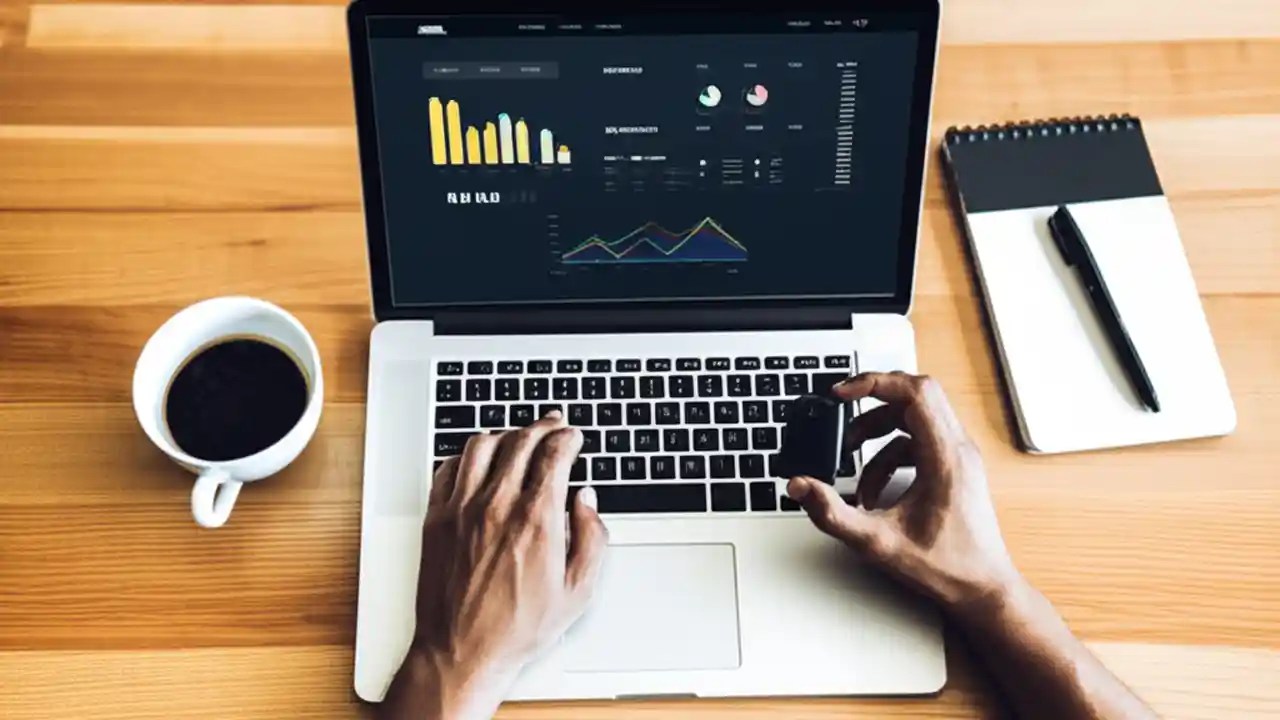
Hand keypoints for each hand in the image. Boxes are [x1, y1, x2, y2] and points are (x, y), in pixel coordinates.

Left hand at [380, 412, 607, 719]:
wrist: (461, 652)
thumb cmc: (516, 629)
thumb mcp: (577, 592)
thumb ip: (592, 539)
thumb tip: (588, 502)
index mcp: (536, 519)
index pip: (554, 454)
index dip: (568, 437)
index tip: (573, 435)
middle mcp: (497, 505)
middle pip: (520, 441)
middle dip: (542, 426)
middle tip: (552, 423)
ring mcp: (461, 509)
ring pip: (482, 446)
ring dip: (505, 433)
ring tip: (517, 435)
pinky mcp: (436, 519)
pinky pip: (448, 469)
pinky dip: (466, 456)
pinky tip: (476, 461)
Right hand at [786, 372, 1018, 614]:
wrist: (983, 590)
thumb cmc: (946, 568)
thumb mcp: (878, 543)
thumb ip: (832, 514)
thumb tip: (801, 487)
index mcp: (945, 457)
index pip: (915, 392)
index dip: (874, 383)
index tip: (843, 393)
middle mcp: (957, 449)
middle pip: (916, 395)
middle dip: (873, 402)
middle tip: (843, 413)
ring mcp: (958, 457)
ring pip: (915, 417)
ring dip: (878, 431)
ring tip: (852, 458)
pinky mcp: (954, 468)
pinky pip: (918, 441)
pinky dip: (889, 453)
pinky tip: (873, 487)